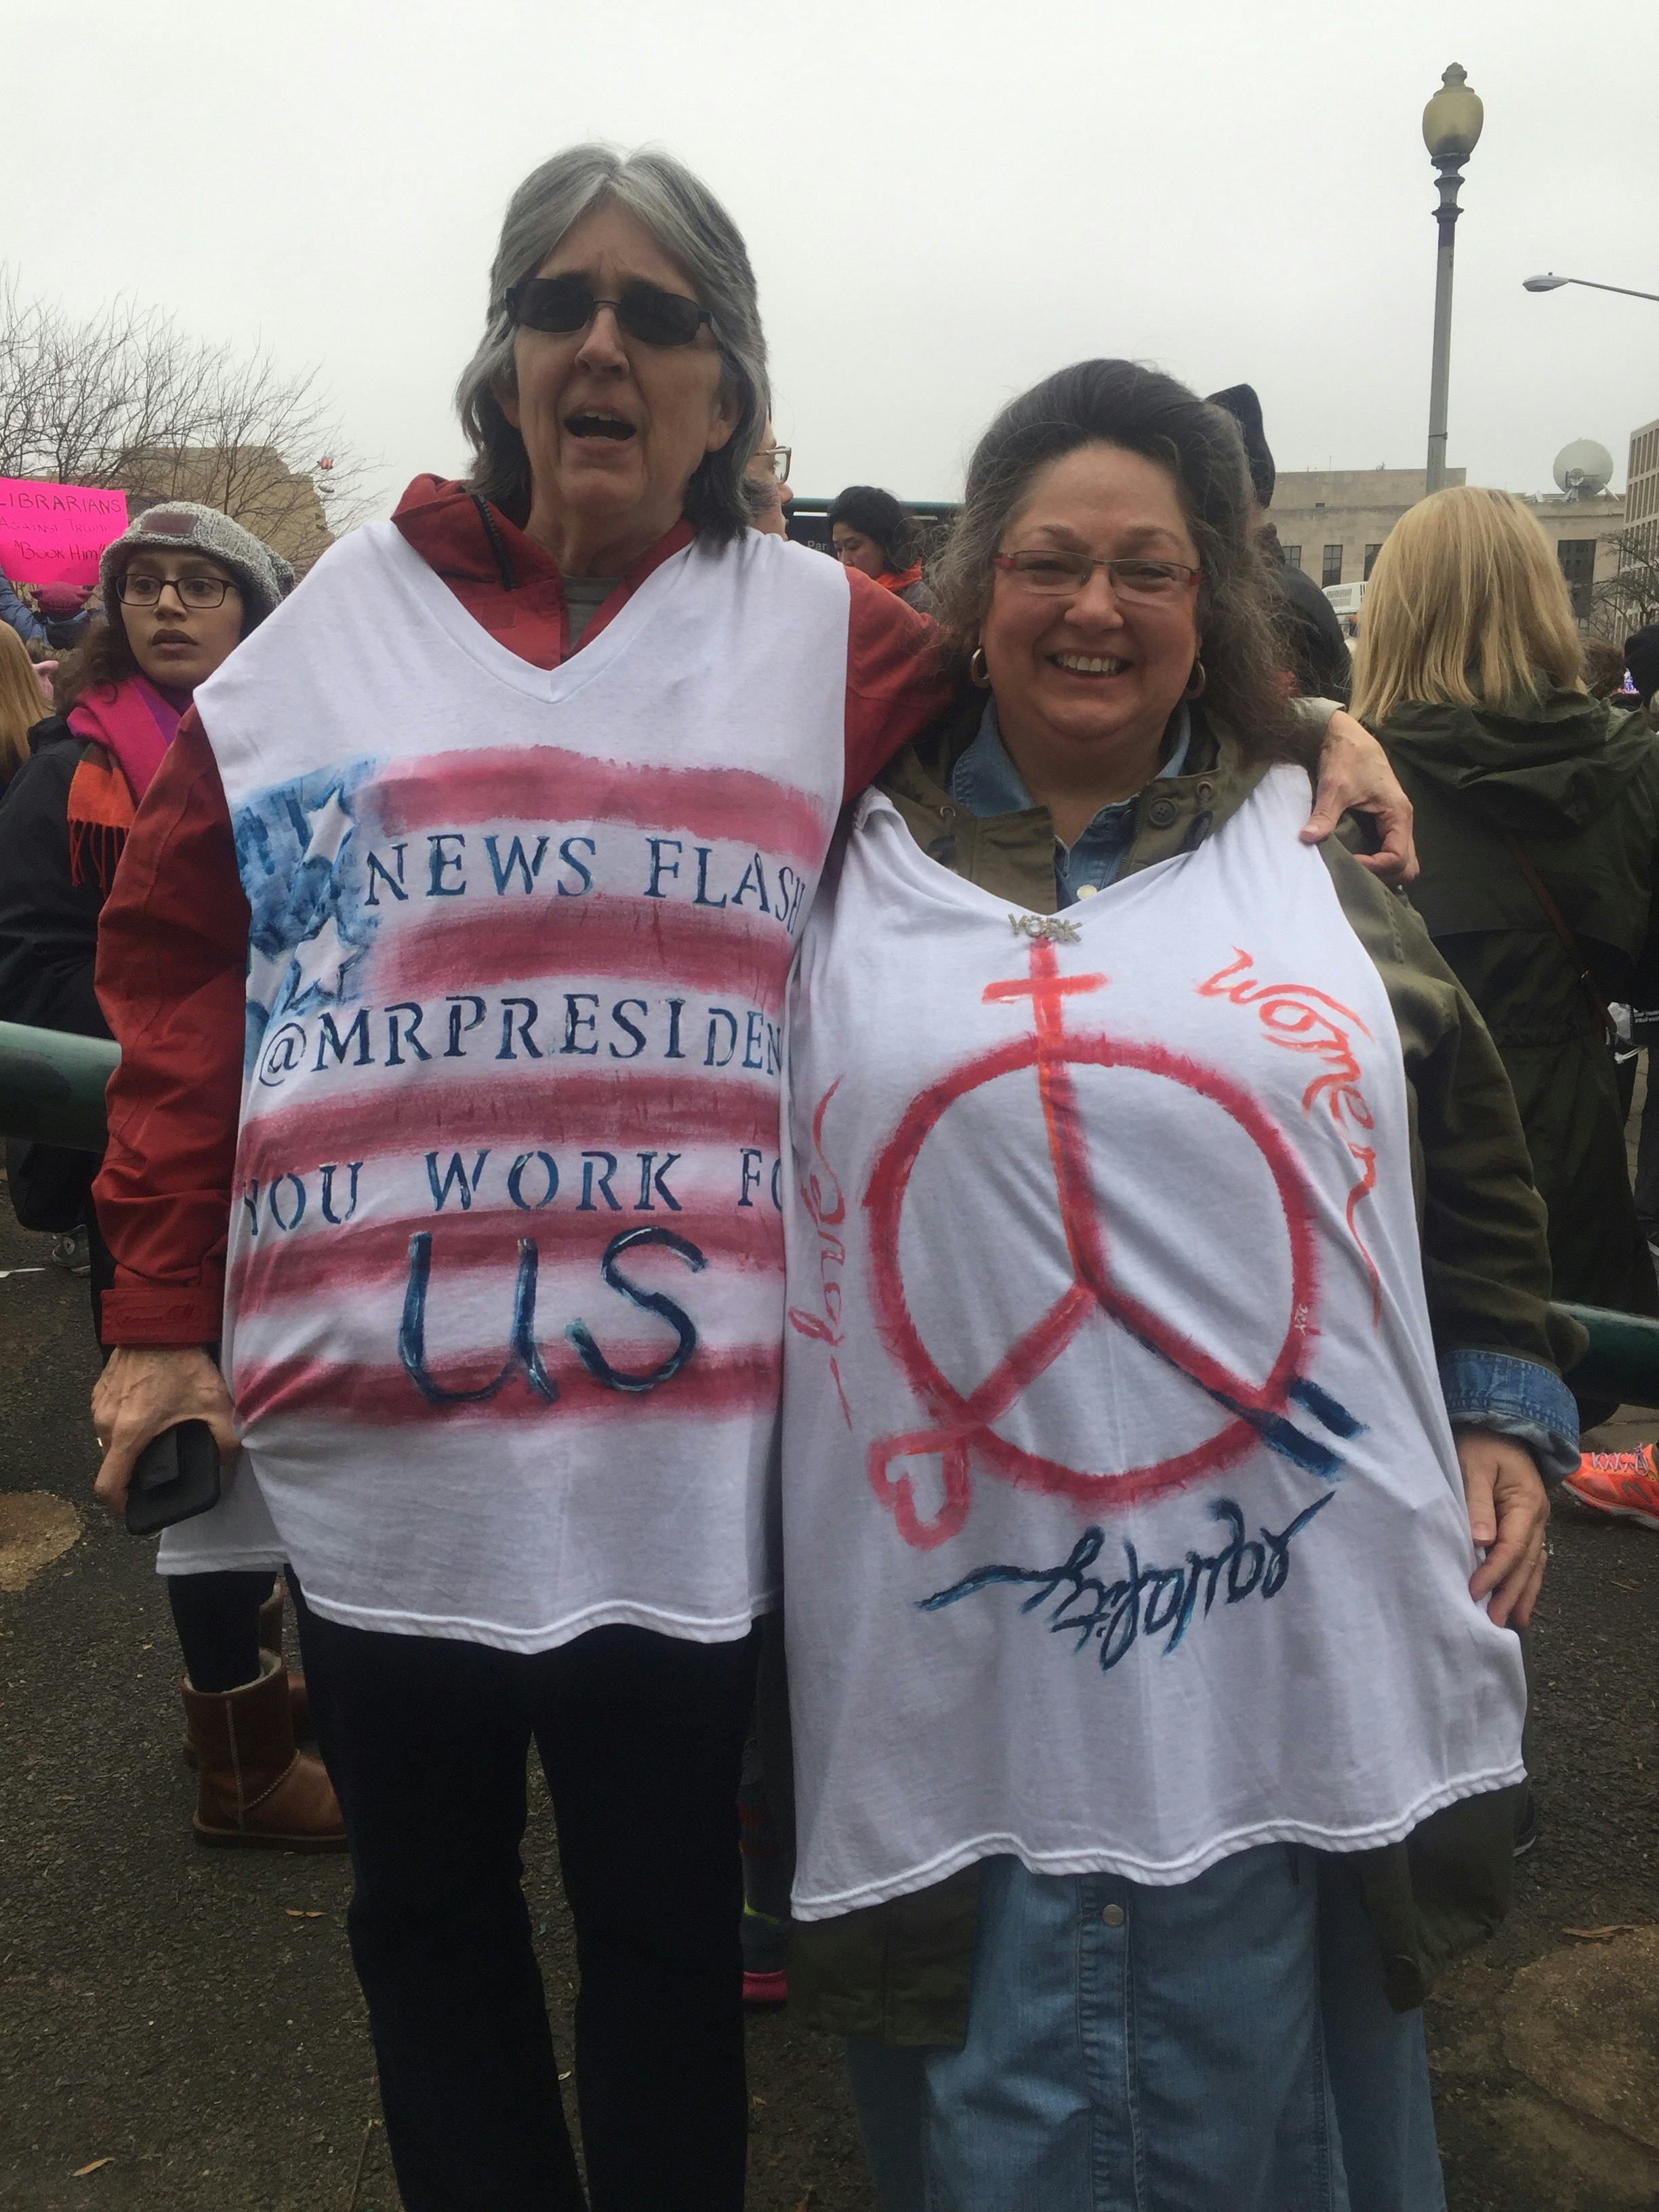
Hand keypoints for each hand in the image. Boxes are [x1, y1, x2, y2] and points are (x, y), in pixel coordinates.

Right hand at [91, 1346, 238, 1516]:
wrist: (159, 1318)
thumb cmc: (184, 1363)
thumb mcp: (215, 1404)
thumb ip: (226, 1440)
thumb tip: (228, 1463)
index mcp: (128, 1433)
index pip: (108, 1486)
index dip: (120, 1506)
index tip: (137, 1508)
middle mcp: (105, 1422)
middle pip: (112, 1463)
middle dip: (133, 1472)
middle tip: (160, 1469)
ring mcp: (98, 1404)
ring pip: (108, 1440)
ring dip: (128, 1446)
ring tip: (157, 1439)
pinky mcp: (99, 1388)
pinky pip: (108, 1418)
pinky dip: (123, 1424)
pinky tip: (149, 1413)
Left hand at [1300, 709, 1418, 885]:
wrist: (1346, 734)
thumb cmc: (1346, 756)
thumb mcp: (1334, 786)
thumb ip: (1324, 815)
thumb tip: (1307, 839)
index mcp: (1398, 814)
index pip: (1398, 858)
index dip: (1375, 868)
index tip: (1349, 864)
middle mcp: (1402, 820)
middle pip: (1407, 866)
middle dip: (1384, 877)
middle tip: (1354, 875)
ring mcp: (1394, 821)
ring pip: (1401, 860)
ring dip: (1381, 871)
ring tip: (1352, 871)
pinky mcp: (1384, 821)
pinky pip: (1389, 849)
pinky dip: (1376, 861)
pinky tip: (1353, 860)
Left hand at [1456, 1428, 1549, 1630]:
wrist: (1498, 1425)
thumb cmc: (1480, 1444)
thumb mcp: (1473, 1466)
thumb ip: (1477, 1502)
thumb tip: (1481, 1541)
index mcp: (1526, 1503)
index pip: (1511, 1547)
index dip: (1493, 1572)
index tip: (1473, 1592)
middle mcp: (1537, 1517)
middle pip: (1525, 1562)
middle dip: (1510, 1593)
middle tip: (1494, 1621)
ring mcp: (1536, 1522)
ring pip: (1532, 1564)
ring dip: (1522, 1593)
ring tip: (1512, 1622)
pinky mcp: (1527, 1524)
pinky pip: (1531, 1558)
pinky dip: (1526, 1580)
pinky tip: (1521, 1602)